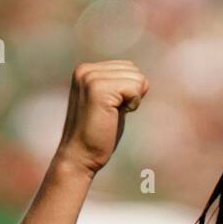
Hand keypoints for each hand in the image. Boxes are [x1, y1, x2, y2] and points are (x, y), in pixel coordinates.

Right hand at [54, 60, 148, 177]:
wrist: (79, 157)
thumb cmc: (97, 136)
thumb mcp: (108, 104)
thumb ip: (119, 87)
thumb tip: (143, 79)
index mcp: (86, 70)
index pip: (127, 67)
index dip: (129, 92)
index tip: (110, 110)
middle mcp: (85, 70)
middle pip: (133, 70)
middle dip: (132, 94)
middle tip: (111, 114)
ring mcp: (90, 78)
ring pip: (136, 78)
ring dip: (131, 101)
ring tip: (111, 115)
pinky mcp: (98, 89)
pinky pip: (135, 88)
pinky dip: (132, 105)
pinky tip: (115, 116)